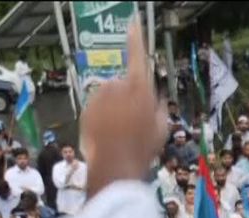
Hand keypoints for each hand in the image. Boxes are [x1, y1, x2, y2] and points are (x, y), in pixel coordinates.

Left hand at [80, 19, 167, 197]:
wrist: (115, 165)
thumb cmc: (143, 148)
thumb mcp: (162, 128)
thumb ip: (159, 107)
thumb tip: (156, 99)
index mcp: (140, 87)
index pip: (137, 55)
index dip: (136, 38)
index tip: (133, 22)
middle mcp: (118, 85)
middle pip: (122, 84)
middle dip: (125, 98)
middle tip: (131, 122)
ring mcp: (99, 96)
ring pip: (107, 97)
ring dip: (112, 109)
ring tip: (118, 132)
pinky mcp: (86, 107)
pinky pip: (95, 108)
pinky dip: (99, 117)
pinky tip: (105, 135)